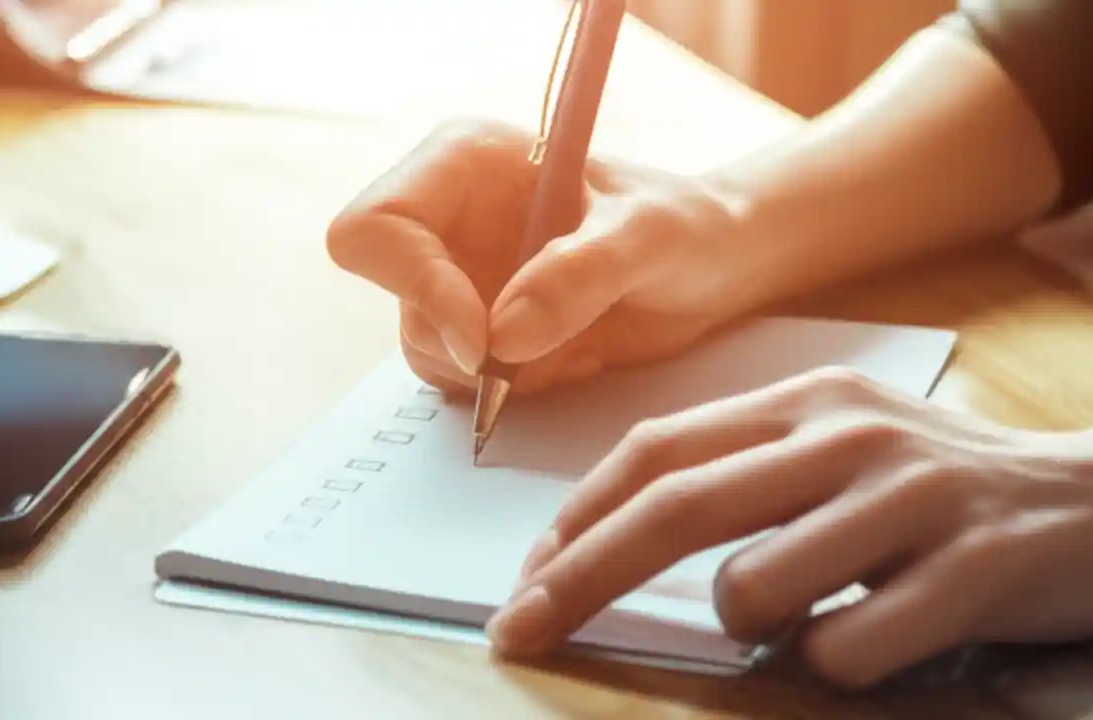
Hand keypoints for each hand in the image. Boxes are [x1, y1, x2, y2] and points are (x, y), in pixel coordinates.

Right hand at [327, 121, 767, 394]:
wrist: (717, 269)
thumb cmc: (688, 227)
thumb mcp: (649, 237)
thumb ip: (579, 274)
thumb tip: (502, 338)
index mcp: (465, 163)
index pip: (375, 225)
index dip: (415, 286)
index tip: (484, 339)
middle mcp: (449, 218)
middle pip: (393, 296)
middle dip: (457, 341)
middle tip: (533, 359)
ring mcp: (461, 277)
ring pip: (425, 347)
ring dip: (497, 372)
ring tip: (576, 346)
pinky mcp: (481, 329)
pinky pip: (463, 380)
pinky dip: (517, 388)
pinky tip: (574, 358)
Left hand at [486, 368, 1092, 686]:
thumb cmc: (937, 488)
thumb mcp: (835, 451)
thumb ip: (740, 476)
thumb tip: (611, 534)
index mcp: (803, 402)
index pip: (657, 453)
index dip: (576, 518)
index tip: (526, 579)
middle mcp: (848, 435)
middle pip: (676, 509)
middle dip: (579, 578)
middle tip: (520, 632)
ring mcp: (911, 497)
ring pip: (755, 586)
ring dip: (748, 625)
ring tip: (811, 616)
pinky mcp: (973, 566)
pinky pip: (850, 648)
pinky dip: (836, 662)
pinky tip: (880, 638)